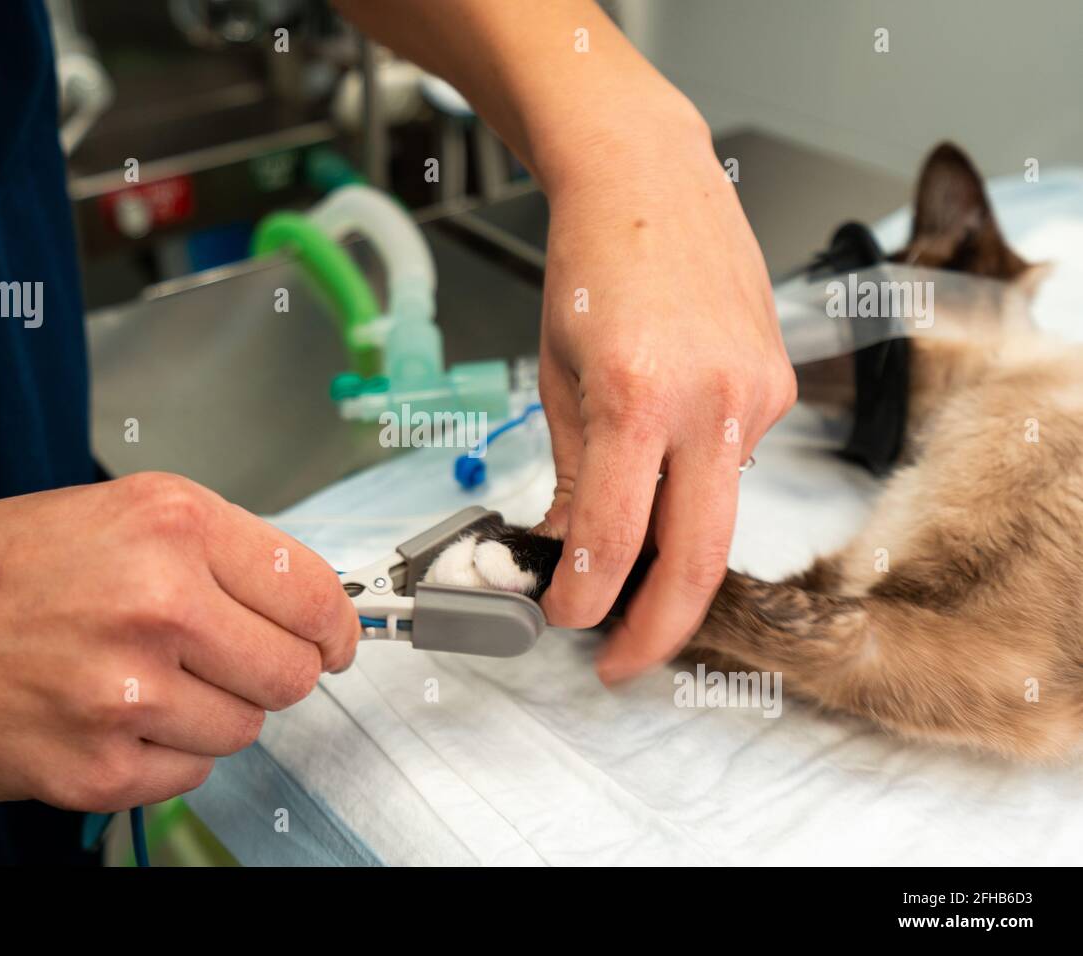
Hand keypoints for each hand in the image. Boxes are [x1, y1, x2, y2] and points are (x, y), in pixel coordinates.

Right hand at [0, 472, 357, 810]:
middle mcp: (158, 604)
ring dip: (216, 710)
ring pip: (246, 727)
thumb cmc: (1, 567)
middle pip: (293, 672)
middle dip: (274, 670)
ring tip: (149, 679)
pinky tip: (119, 716)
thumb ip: (223, 550)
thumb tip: (311, 600)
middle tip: (228, 659)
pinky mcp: (101, 769)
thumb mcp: (122, 512)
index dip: (335, 626)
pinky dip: (170, 751)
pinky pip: (193, 772)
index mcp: (172, 526)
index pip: (313, 592)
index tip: (334, 641)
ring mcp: (128, 694)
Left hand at [536, 97, 796, 683]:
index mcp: (635, 396)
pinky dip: (694, 481)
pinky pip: (734, 463)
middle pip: (697, 558)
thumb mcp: (556, 376)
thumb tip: (569, 548)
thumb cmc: (592, 266)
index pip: (612, 535)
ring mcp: (756, 396)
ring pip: (720, 516)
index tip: (565, 619)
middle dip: (657, 630)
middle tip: (620, 662)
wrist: (650, 181)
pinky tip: (667, 451)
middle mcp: (710, 401)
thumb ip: (569, 472)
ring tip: (627, 568)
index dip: (585, 596)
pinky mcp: (779, 388)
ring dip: (674, 558)